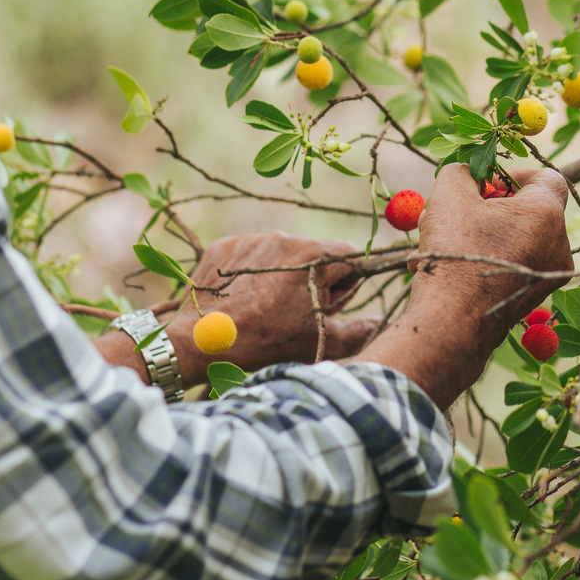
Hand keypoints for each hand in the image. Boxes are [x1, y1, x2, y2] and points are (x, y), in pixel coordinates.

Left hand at [166, 232, 377, 385]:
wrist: (202, 341)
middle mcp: (284, 238)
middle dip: (315, 280)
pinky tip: (243, 299)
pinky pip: (252, 255)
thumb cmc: (267, 342)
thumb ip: (358, 330)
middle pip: (317, 254)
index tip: (329, 305)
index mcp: (314, 255)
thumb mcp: (320, 342)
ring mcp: (251, 239)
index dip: (347, 283)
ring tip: (266, 309)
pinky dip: (253, 274)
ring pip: (283, 255)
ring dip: (284, 277)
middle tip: (296, 313)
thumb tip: (376, 323)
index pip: (351, 256)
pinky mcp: (226, 246)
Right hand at [357, 164, 572, 409]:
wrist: (452, 324)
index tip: (485, 182)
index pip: (548, 176)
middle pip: (526, 210)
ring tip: (436, 239)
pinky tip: (443, 266)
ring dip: (477, 234)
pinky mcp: (533, 297)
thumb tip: (469, 173)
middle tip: (455, 208)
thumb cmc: (454, 251)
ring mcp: (549, 275)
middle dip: (487, 206)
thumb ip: (462, 171)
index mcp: (547, 214)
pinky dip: (483, 259)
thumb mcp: (450, 194)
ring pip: (514, 240)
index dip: (515, 172)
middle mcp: (559, 244)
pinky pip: (511, 266)